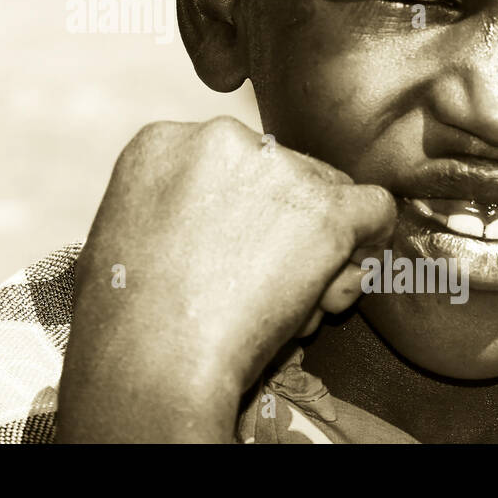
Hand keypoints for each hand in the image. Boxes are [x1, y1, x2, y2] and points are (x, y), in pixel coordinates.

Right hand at [55, 116, 396, 441]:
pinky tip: (343, 279)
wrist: (154, 358)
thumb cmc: (128, 317)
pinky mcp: (324, 210)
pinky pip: (375, 209)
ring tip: (293, 304)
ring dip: (321, 247)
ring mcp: (277, 170)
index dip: (244, 208)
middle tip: (269, 283)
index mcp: (164, 142)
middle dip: (286, 226)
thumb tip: (204, 218)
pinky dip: (370, 243)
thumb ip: (167, 206)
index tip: (239, 248)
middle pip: (283, 172)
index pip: (232, 160)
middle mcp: (222, 139)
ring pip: (329, 193)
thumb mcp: (122, 233)